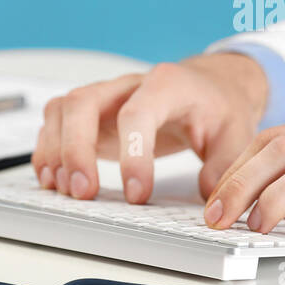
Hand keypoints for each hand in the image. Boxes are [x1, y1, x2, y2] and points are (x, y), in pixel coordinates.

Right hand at [32, 53, 267, 202]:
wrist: (210, 86)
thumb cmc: (218, 106)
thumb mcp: (235, 133)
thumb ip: (222, 166)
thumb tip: (209, 199)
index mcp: (166, 84)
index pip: (138, 113)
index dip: (133, 154)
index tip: (137, 194)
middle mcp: (127, 85)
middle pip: (83, 103)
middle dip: (76, 150)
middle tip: (83, 193)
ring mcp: (106, 97)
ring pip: (63, 110)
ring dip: (57, 151)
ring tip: (65, 190)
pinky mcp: (92, 114)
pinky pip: (57, 122)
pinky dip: (49, 150)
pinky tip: (54, 180)